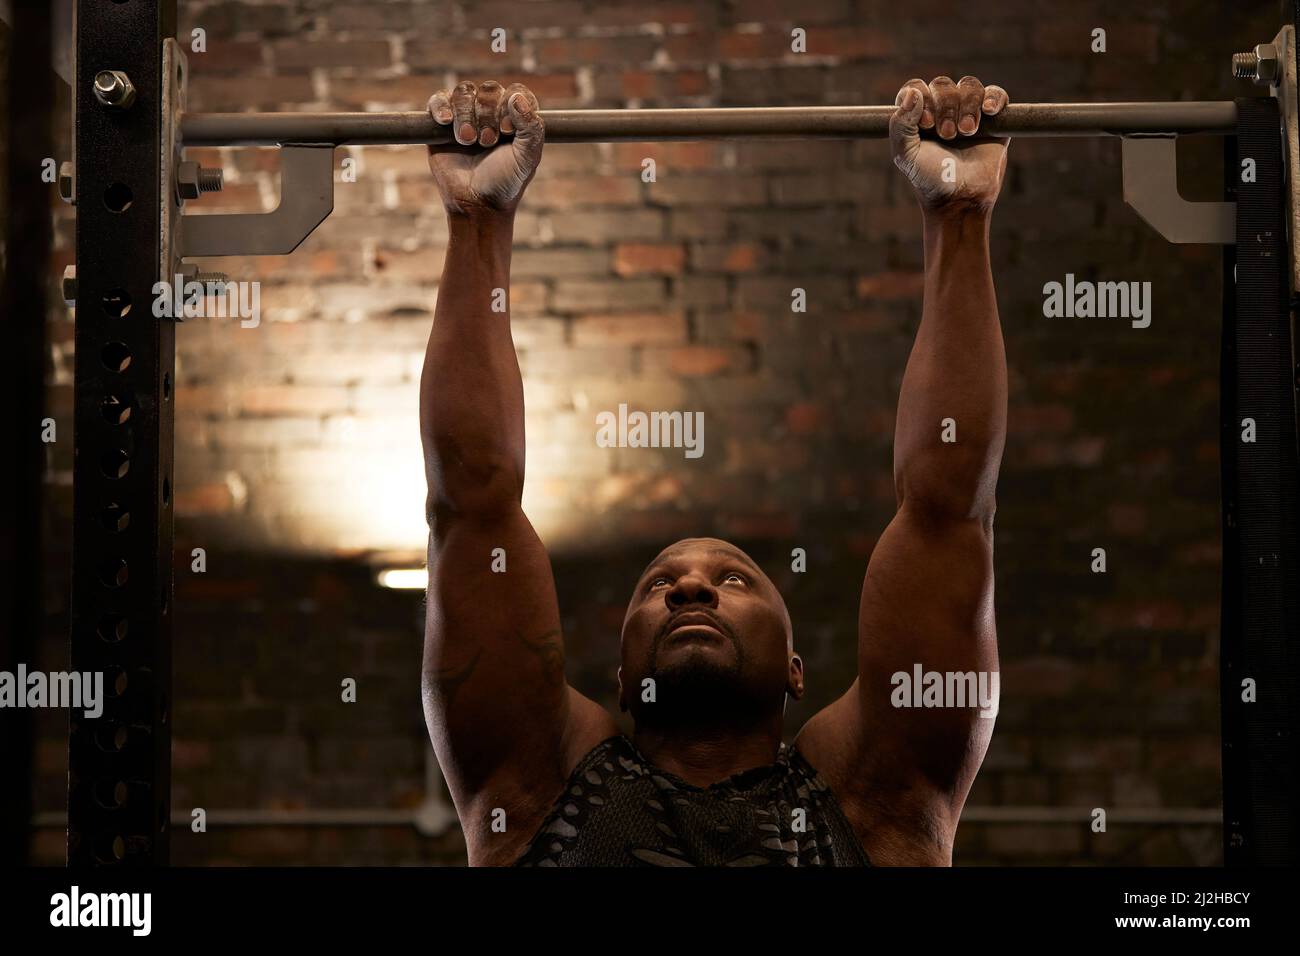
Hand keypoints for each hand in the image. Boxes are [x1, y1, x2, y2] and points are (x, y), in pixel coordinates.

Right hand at [427, 80, 543, 216]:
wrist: (476, 203)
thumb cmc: (504, 182)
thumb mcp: (527, 158)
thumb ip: (531, 128)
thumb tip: (516, 97)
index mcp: (515, 118)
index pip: (515, 91)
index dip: (510, 105)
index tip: (507, 131)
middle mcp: (491, 112)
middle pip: (488, 90)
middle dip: (487, 114)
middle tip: (487, 141)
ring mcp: (466, 116)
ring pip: (463, 92)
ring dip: (466, 115)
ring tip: (468, 141)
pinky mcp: (442, 123)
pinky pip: (438, 99)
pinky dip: (441, 106)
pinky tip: (446, 122)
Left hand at [889, 76, 1008, 216]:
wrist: (961, 198)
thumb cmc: (930, 179)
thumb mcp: (905, 155)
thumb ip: (900, 124)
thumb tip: (913, 93)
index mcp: (918, 116)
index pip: (917, 87)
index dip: (922, 99)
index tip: (926, 124)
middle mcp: (942, 111)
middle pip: (943, 85)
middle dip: (945, 108)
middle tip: (947, 135)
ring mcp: (968, 113)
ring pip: (969, 86)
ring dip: (967, 107)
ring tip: (967, 133)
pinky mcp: (993, 119)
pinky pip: (996, 94)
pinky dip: (993, 98)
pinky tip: (989, 111)